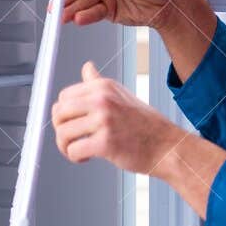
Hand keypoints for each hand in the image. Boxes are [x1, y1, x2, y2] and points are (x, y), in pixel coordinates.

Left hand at [51, 61, 182, 174]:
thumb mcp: (121, 95)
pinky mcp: (105, 143)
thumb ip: (99, 83)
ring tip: (79, 150)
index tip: (75, 125)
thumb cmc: (145, 125)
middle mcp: (102, 99)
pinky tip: (87, 158)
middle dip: (61, 129)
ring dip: (66, 147)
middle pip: (58, 113)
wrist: (167, 147)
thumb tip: (86, 67)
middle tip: (73, 140)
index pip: (64, 96)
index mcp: (103, 86)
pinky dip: (75, 158)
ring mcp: (104, 120)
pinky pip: (73, 150)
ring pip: (62, 133)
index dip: (64, 114)